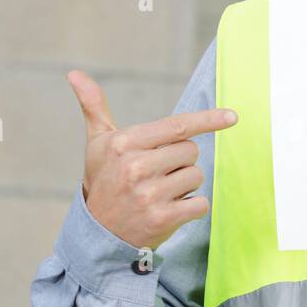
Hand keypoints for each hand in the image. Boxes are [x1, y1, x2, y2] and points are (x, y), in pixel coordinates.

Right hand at [67, 69, 236, 249]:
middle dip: (180, 160)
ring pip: (197, 176)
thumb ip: (93, 106)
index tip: (232, 116)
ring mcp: (149, 195)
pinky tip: (169, 209)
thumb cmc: (104, 180)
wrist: (97, 233)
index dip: (207, 120)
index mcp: (124, 143)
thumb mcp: (98, 143)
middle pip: (191, 151)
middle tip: (157, 173)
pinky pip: (200, 203)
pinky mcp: (162, 219)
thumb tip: (75, 73)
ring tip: (160, 192)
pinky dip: (191, 207)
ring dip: (185, 184)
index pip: (177, 126)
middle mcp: (136, 167)